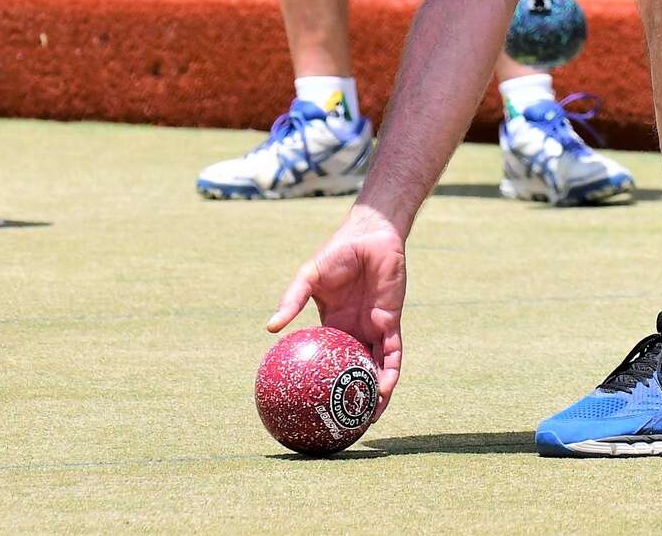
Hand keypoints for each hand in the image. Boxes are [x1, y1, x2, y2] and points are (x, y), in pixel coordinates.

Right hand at [268, 205, 406, 419]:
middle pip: (353, 371)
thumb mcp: (309, 277)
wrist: (371, 236)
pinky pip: (391, 354)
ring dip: (375, 393)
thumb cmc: (338, 254)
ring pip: (376, 369)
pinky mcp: (391, 323)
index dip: (323, 382)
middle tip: (343, 425)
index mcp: (332, 326)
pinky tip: (384, 390)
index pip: (328, 361)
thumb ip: (293, 301)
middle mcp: (354, 332)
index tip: (313, 404)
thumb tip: (270, 327)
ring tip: (369, 419)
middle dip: (351, 396)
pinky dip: (388, 372)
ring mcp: (374, 329)